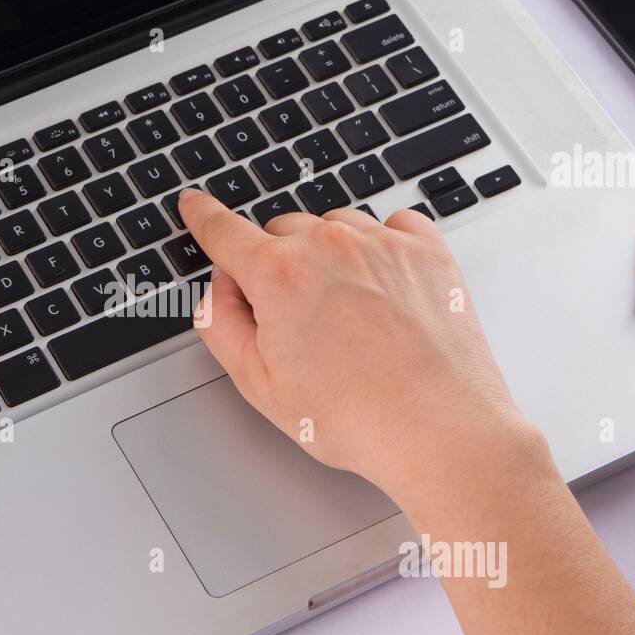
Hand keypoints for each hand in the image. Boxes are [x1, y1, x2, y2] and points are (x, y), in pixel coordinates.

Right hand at [177, 189, 537, 507]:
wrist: (440, 429)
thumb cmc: (357, 417)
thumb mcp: (259, 385)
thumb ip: (221, 327)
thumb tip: (219, 290)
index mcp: (278, 276)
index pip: (224, 231)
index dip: (202, 218)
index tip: (194, 205)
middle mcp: (328, 245)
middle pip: (282, 232)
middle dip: (279, 265)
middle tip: (298, 321)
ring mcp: (381, 242)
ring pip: (335, 228)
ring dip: (330, 257)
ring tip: (349, 318)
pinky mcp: (426, 250)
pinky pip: (390, 227)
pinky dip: (380, 251)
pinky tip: (384, 296)